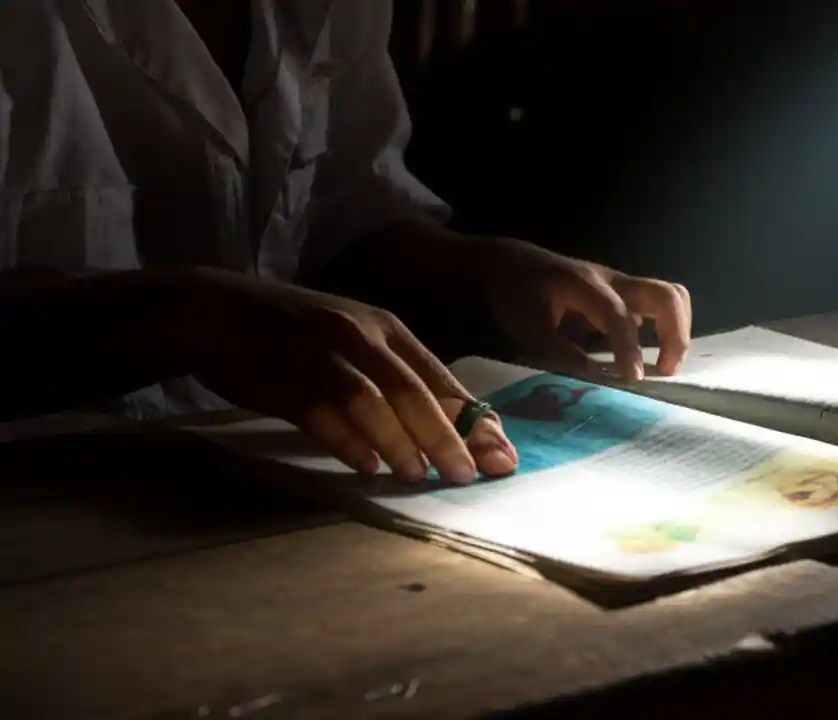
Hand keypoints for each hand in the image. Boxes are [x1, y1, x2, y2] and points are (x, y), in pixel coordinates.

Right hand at [185, 268, 517, 482]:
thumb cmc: (295, 334)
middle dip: (447, 436)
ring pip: (370, 400)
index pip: (440, 379)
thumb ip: (397, 376)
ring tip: (420, 475)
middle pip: (413, 391)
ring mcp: (320, 353)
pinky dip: (345, 439)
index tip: (501, 452)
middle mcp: (359, 335)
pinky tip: (366, 464)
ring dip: (399, 440)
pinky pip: (320, 411)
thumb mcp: (354, 340)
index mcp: (385, 327)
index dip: (473, 418)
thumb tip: (451, 425)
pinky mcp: (281, 374)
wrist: (213, 310)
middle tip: (471, 473)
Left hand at [466, 236, 692, 380]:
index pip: (618, 315)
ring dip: (677, 333)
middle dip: (675, 335)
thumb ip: (559, 353)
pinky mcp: (624, 296)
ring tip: (664, 368)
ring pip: (671, 297)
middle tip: (664, 372)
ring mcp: (622, 286)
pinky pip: (659, 308)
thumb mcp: (526, 329)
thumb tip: (596, 378)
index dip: (628, 348)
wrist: (510, 264)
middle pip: (665, 296)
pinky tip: (651, 361)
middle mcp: (612, 281)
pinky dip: (666, 332)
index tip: (632, 381)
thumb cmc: (516, 296)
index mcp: (584, 285)